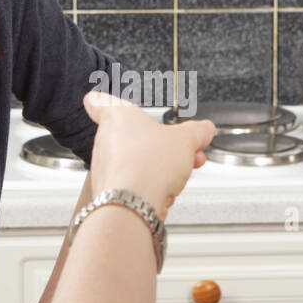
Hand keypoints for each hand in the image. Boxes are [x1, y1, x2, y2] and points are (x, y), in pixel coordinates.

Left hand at [81, 90, 215, 219]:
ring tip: (180, 174)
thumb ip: (197, 132)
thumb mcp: (186, 140)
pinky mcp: (109, 191)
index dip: (102, 98)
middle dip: (161, 145)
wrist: (132, 205)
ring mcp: (105, 167)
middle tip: (184, 151)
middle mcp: (105, 140)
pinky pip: (133, 184)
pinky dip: (150, 187)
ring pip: (135, 162)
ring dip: (159, 167)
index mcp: (118, 117)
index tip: (99, 96)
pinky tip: (165, 192)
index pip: (98, 101)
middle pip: (133, 137)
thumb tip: (204, 129)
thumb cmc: (147, 166)